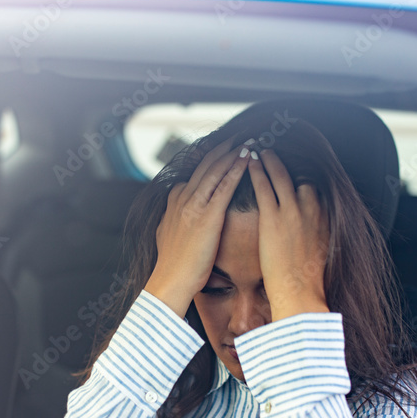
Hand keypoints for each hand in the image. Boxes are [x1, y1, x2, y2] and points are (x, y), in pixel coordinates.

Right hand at [144, 138, 251, 316]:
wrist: (170, 281)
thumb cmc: (174, 265)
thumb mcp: (168, 234)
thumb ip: (176, 218)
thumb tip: (180, 213)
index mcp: (175, 200)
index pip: (196, 173)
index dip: (211, 160)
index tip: (225, 150)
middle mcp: (183, 197)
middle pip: (206, 165)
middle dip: (224, 148)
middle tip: (240, 137)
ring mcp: (194, 204)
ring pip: (216, 170)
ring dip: (233, 153)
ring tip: (248, 142)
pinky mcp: (207, 215)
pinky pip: (225, 185)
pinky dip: (236, 169)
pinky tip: (247, 159)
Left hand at [248, 148, 329, 321]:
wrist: (300, 292)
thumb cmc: (307, 281)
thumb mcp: (320, 253)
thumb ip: (316, 236)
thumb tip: (310, 236)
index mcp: (324, 218)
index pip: (314, 190)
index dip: (302, 181)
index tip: (294, 175)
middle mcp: (311, 210)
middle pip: (299, 178)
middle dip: (285, 166)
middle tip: (276, 153)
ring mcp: (292, 211)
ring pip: (281, 177)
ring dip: (270, 161)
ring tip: (261, 151)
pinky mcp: (274, 217)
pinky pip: (265, 186)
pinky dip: (257, 171)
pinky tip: (249, 163)